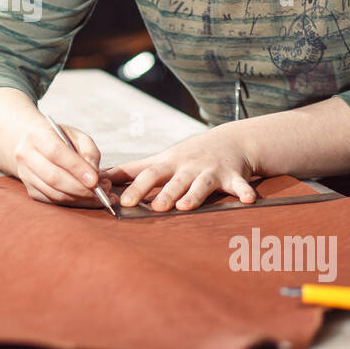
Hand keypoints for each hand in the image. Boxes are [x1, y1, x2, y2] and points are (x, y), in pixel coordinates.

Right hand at [11, 116, 113, 206]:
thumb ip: (89, 152)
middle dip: (81, 188)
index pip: (56, 153)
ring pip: (53, 193)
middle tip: (103, 191)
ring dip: (79, 199)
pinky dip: (72, 203)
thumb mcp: (77, 136)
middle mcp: (26, 155)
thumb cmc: (59, 138)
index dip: (76, 168)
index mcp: (37, 135)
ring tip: (100, 197)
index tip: (95, 180)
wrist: (31, 143)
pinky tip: (88, 200)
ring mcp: (25, 174)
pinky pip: (52, 201)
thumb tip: (95, 175)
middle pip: (54, 177)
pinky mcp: (30, 189)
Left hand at [101, 127, 259, 210]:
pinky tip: (249, 200)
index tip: (121, 201)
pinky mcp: (233, 176)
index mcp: (168, 164)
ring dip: (194, 195)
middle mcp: (188, 167)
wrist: (230, 141)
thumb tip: (100, 178)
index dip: (135, 188)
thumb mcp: (160, 159)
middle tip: (154, 207)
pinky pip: (240, 185)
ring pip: (201, 184)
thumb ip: (131, 170)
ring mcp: (211, 171)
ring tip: (185, 207)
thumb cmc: (187, 155)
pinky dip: (244, 191)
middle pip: (174, 180)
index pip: (148, 175)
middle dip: (164, 193)